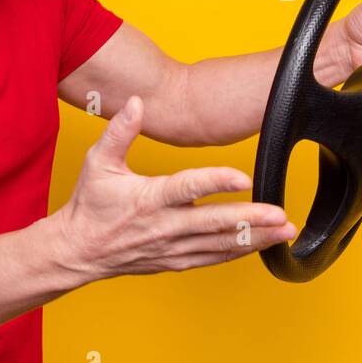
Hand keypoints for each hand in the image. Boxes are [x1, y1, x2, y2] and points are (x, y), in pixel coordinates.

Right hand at [52, 95, 296, 278]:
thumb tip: (137, 101)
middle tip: (280, 214)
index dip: (216, 182)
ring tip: (284, 230)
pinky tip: (263, 245)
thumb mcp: (98, 162)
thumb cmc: (90, 205)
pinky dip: (240, 252)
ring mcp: (172, 247)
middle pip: (213, 223)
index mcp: (148, 199)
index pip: (187, 188)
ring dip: (255, 238)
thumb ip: (119, 131)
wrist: (77, 251)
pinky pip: (214, 258)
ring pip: (220, 245)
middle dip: (250, 219)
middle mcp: (164, 226)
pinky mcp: (177, 261)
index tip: (244, 176)